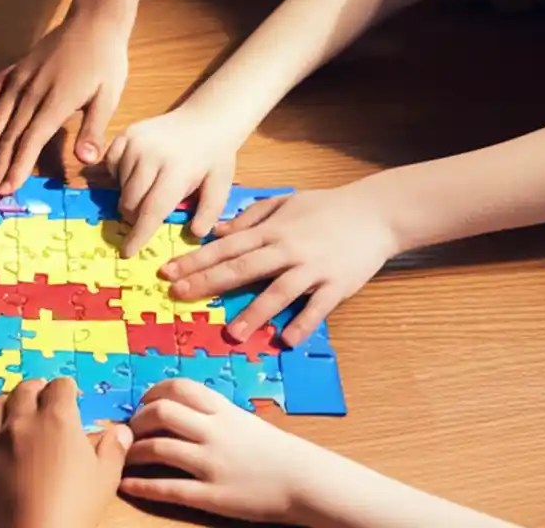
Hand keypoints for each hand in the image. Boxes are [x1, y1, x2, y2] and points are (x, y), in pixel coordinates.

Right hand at [0, 15, 128, 196]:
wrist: (94, 21)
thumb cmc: (105, 62)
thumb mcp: (109, 96)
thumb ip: (94, 129)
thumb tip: (87, 160)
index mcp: (56, 101)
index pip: (30, 141)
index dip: (16, 167)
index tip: (6, 189)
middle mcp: (31, 91)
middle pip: (9, 135)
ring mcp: (20, 79)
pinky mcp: (15, 69)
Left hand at [0, 378, 132, 527]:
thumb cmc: (76, 505)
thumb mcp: (106, 477)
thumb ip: (113, 448)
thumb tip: (122, 430)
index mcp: (58, 418)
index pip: (60, 387)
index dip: (67, 389)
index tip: (71, 395)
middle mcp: (23, 420)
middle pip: (25, 389)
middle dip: (37, 389)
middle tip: (43, 397)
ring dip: (8, 402)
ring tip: (15, 409)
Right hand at [106, 107, 240, 257]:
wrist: (206, 118)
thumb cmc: (214, 157)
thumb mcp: (221, 185)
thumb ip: (209, 211)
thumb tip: (194, 233)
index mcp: (177, 171)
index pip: (151, 210)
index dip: (139, 234)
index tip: (127, 252)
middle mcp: (151, 156)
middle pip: (130, 202)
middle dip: (135, 217)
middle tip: (148, 215)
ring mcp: (135, 143)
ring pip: (120, 187)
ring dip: (130, 196)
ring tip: (150, 188)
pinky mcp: (125, 134)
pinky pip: (111, 166)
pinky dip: (120, 176)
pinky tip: (138, 173)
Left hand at [122, 379, 323, 523]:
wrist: (305, 481)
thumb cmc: (274, 451)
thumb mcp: (243, 420)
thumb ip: (213, 413)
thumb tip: (178, 407)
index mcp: (223, 410)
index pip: (177, 387)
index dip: (151, 393)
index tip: (142, 403)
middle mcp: (214, 431)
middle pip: (161, 413)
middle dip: (137, 420)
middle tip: (129, 431)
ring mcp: (211, 463)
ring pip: (158, 449)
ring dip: (133, 452)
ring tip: (124, 458)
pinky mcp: (212, 494)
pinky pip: (168, 488)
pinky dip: (141, 485)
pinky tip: (127, 485)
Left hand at [161, 182, 396, 345]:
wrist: (376, 212)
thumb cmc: (326, 207)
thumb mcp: (284, 204)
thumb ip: (250, 218)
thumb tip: (217, 231)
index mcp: (272, 230)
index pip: (226, 246)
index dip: (196, 260)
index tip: (168, 272)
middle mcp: (287, 249)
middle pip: (241, 267)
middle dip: (207, 282)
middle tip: (180, 297)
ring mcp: (313, 268)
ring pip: (278, 292)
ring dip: (254, 313)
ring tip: (232, 333)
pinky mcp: (337, 285)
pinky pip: (317, 308)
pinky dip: (303, 324)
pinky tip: (287, 340)